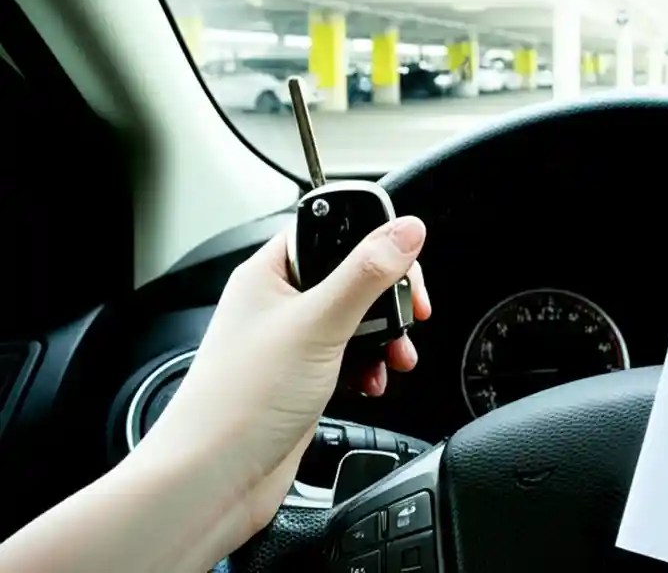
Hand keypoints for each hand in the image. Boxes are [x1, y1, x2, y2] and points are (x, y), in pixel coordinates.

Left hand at [134, 216, 430, 542]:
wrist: (214, 479)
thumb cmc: (240, 402)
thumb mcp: (318, 324)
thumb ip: (367, 273)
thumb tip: (407, 229)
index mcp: (268, 274)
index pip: (329, 229)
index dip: (373, 240)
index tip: (407, 262)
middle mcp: (278, 304)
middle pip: (352, 277)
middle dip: (389, 298)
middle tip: (411, 314)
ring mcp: (291, 343)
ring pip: (356, 321)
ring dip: (384, 338)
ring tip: (395, 357)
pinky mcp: (303, 379)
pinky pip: (350, 358)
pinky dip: (369, 368)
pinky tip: (371, 384)